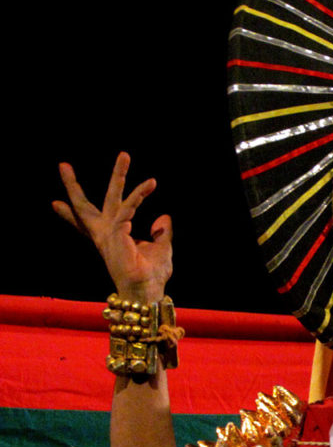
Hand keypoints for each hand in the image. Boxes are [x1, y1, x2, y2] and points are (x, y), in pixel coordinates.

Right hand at [53, 152, 170, 302]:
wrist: (147, 290)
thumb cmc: (152, 274)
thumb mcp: (161, 248)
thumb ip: (161, 233)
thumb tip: (163, 217)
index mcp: (110, 238)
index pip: (86, 223)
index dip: (70, 214)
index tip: (54, 203)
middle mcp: (105, 234)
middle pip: (85, 206)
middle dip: (72, 186)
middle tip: (62, 165)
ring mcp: (109, 233)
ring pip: (111, 198)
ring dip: (119, 175)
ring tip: (124, 155)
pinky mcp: (117, 233)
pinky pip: (128, 207)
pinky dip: (138, 196)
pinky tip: (149, 184)